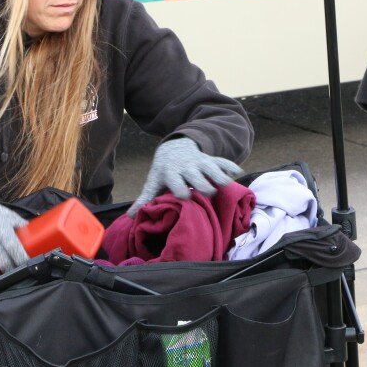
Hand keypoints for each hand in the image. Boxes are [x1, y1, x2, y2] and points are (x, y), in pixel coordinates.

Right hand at [0, 196, 28, 276]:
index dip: (23, 259)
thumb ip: (22, 225)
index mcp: (1, 232)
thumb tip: (39, 233)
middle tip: (21, 273)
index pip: (14, 249)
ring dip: (0, 278)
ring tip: (8, 279)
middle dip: (14, 271)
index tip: (30, 264)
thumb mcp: (8, 215)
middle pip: (4, 264)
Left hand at [127, 137, 242, 216]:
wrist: (173, 147)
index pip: (176, 182)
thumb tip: (129, 218)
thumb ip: (144, 200)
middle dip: (204, 185)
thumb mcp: (153, 183)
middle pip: (197, 177)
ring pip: (212, 168)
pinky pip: (222, 160)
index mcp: (171, 174)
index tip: (185, 198)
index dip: (181, 190)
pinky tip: (238, 172)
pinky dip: (230, 165)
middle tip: (210, 194)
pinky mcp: (210, 159)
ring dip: (219, 176)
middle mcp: (187, 167)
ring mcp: (200, 162)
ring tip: (227, 186)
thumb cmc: (163, 171)